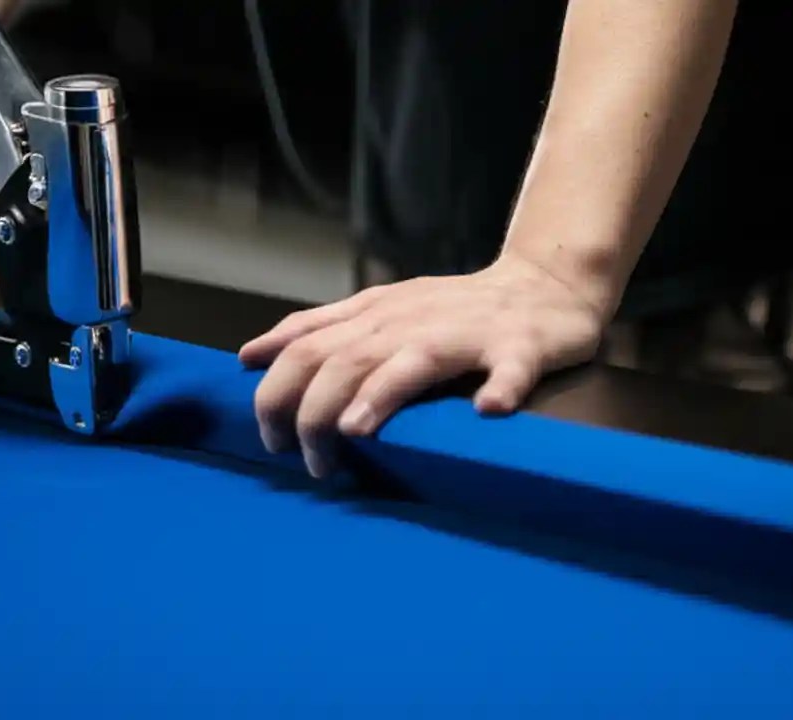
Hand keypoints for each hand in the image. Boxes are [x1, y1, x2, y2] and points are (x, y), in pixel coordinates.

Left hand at [237, 254, 605, 478]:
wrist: (543, 283)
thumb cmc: (450, 310)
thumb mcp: (374, 311)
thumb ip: (315, 332)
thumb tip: (249, 357)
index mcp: (373, 316)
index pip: (305, 348)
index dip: (276, 393)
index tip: (270, 439)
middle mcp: (410, 322)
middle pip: (345, 360)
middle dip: (313, 412)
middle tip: (309, 463)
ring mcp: (466, 332)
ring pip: (413, 360)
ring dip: (381, 395)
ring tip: (353, 431)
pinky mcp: (522, 346)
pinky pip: (512, 367)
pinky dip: (501, 387)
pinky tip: (488, 410)